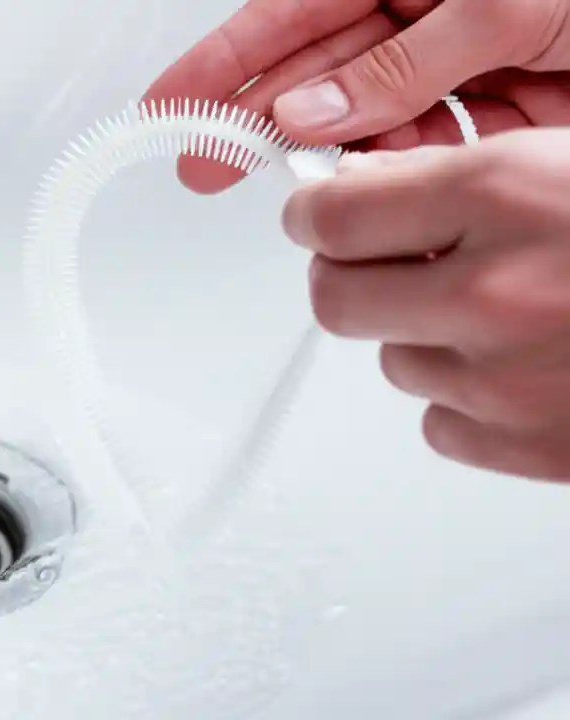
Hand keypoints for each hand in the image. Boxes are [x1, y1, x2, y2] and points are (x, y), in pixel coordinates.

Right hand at [142, 0, 569, 192]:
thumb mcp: (509, 3)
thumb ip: (403, 60)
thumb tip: (311, 113)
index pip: (286, 17)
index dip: (221, 64)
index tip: (169, 108)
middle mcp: (426, 13)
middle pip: (316, 74)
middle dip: (260, 120)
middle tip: (210, 165)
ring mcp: (459, 64)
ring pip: (367, 124)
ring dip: (337, 160)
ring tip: (314, 189)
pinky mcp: (498, 114)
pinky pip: (426, 153)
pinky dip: (402, 178)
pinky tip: (382, 193)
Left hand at [283, 128, 569, 480]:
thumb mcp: (567, 162)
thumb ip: (459, 171)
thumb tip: (361, 186)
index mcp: (507, 196)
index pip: (334, 215)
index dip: (316, 213)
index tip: (316, 214)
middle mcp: (493, 294)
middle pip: (335, 300)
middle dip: (351, 278)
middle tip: (389, 265)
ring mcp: (506, 383)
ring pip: (393, 362)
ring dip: (426, 338)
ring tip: (509, 315)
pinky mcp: (530, 449)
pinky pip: (442, 424)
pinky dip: (469, 401)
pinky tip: (529, 368)